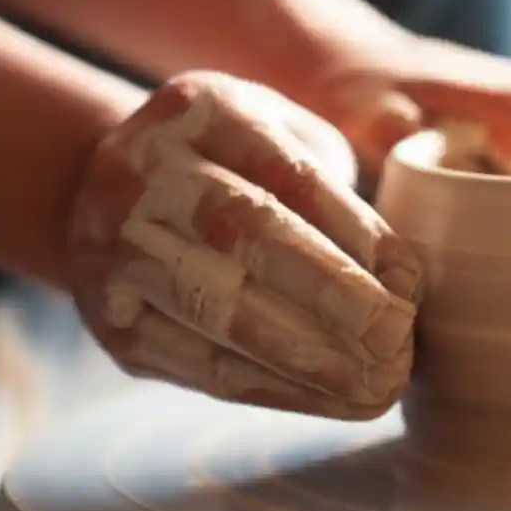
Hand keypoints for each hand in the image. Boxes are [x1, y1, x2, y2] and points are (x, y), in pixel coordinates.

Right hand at [66, 72, 420, 419]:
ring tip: (378, 384)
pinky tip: (334, 398)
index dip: (355, 232)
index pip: (289, 175)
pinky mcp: (114, 323)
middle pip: (246, 234)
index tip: (410, 281)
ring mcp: (116, 249)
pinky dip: (276, 389)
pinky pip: (200, 366)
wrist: (100, 189)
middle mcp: (147, 174)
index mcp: (205, 112)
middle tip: (397, 337)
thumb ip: (337, 182)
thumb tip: (403, 276)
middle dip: (332, 293)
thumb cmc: (231, 163)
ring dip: (310, 358)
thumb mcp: (278, 134)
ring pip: (218, 310)